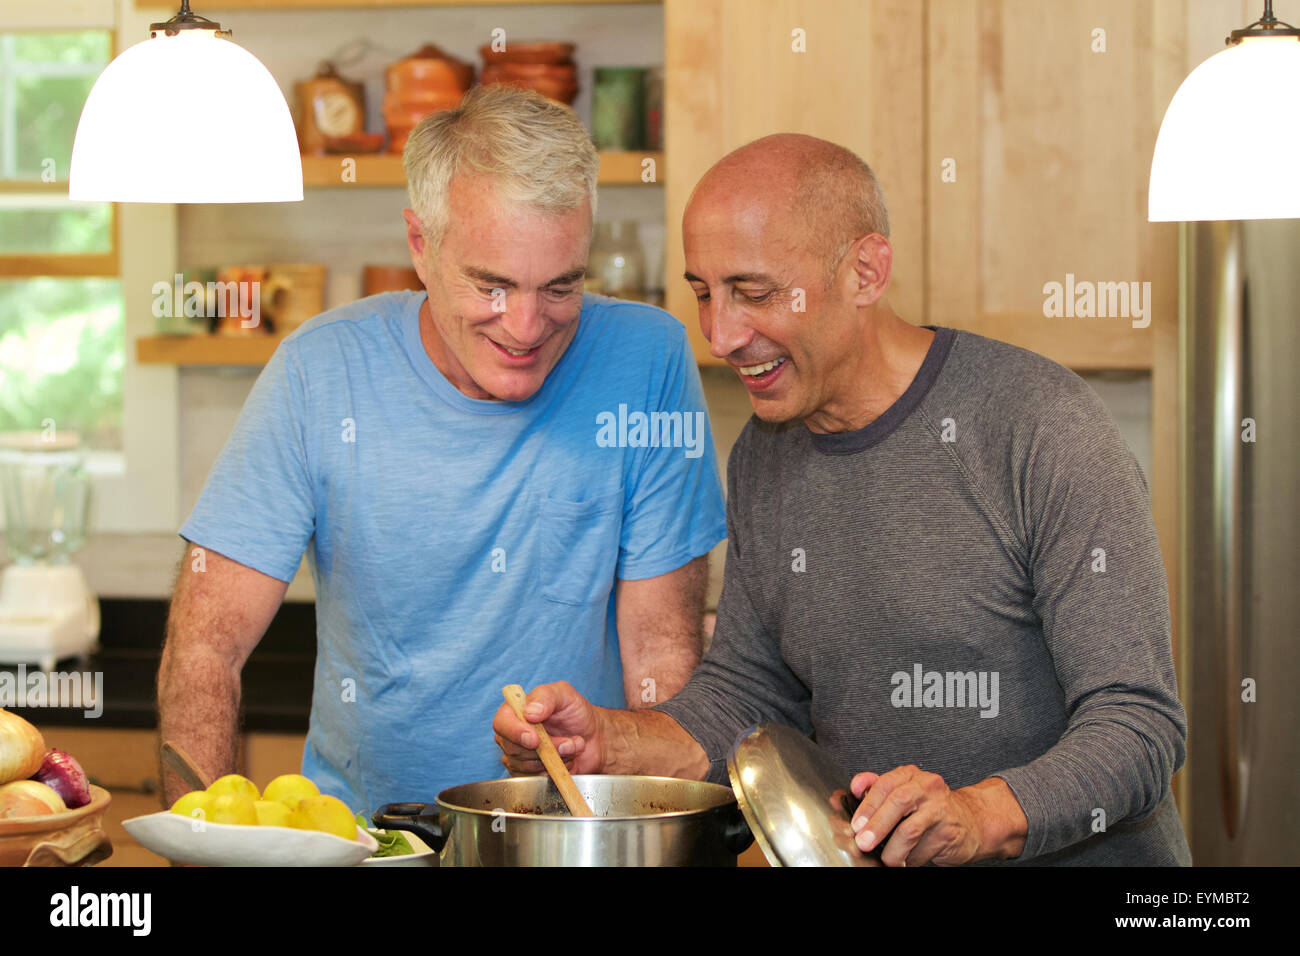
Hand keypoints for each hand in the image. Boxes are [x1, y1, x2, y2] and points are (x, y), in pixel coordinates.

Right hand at [492, 681, 605, 775]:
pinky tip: (565, 760)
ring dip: (554, 759)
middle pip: (513, 748)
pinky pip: (534, 778)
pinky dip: (554, 771)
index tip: (535, 739)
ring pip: (525, 765)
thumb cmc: (576, 712)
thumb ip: (546, 696)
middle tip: (568, 741)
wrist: (593, 737)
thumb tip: (529, 712)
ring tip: (570, 747)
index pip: (501, 723)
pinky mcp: (528, 773)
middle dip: (546, 748)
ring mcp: (519, 755)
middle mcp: (512, 733)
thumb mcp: (564, 694)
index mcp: (515, 710)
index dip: (515, 732)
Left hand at [849, 765, 1001, 866]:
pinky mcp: (949, 831)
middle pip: (898, 802)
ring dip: (892, 849)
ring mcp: (940, 808)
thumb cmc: (929, 808)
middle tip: (863, 842)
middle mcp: (927, 787)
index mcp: (910, 775)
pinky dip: (910, 858)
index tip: (855, 823)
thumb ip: (876, 790)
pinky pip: (922, 849)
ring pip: (909, 830)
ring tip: (886, 859)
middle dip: (876, 825)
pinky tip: (907, 859)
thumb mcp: (902, 793)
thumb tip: (847, 792)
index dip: (867, 804)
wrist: (971, 822)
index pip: (885, 784)